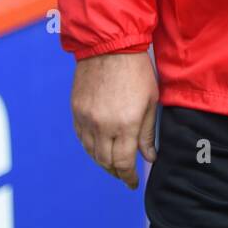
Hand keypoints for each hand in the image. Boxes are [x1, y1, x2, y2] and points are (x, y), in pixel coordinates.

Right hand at [71, 52, 158, 188]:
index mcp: (126, 124)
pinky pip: (80, 138)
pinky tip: (98, 147)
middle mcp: (103, 126)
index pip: (123, 163)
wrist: (109, 45)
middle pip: (105, 162)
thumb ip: (148, 132)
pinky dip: (90, 147)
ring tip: (112, 164)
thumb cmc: (136, 70)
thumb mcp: (151, 101)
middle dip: (116, 172)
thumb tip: (149, 157)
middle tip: (124, 175)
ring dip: (102, 162)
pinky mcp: (76, 110)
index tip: (133, 183)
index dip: (128, 177)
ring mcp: (86, 119)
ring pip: (91, 152)